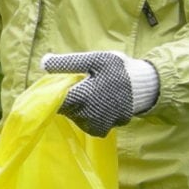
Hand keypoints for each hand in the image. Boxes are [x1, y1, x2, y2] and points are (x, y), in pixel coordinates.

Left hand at [42, 51, 159, 136]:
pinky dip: (89, 115)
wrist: (145, 86)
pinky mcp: (105, 129)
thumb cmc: (119, 70)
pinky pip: (88, 124)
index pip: (55, 101)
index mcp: (81, 97)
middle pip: (65, 109)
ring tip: (91, 93)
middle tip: (81, 85)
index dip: (53, 93)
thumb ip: (67, 63)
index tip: (59, 84)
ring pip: (75, 117)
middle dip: (68, 98)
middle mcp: (87, 115)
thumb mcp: (94, 60)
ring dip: (78, 107)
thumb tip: (43, 62)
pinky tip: (97, 104)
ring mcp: (97, 124)